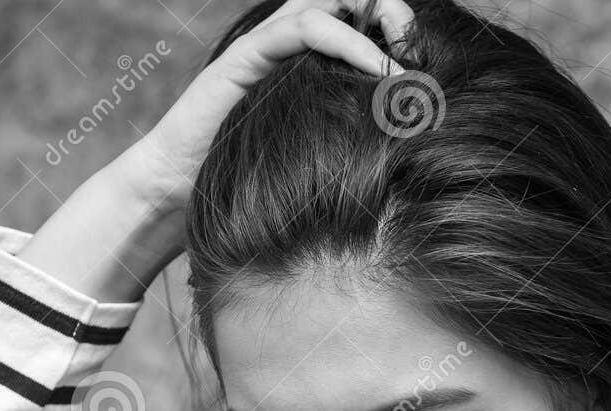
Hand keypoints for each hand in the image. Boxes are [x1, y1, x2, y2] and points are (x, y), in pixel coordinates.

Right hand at [117, 0, 412, 227]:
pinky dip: (347, 40)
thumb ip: (360, 137)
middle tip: (418, 52)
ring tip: (404, 59)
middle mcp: (291, 45)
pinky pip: (303, 28)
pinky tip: (377, 68)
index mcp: (312, 63)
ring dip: (376, 19)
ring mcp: (268, 46)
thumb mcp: (324, 155)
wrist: (181, 192)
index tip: (429, 68)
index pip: (363, 22)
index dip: (400, 32)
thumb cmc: (256, 184)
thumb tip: (421, 146)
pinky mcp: (248, 56)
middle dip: (393, 14)